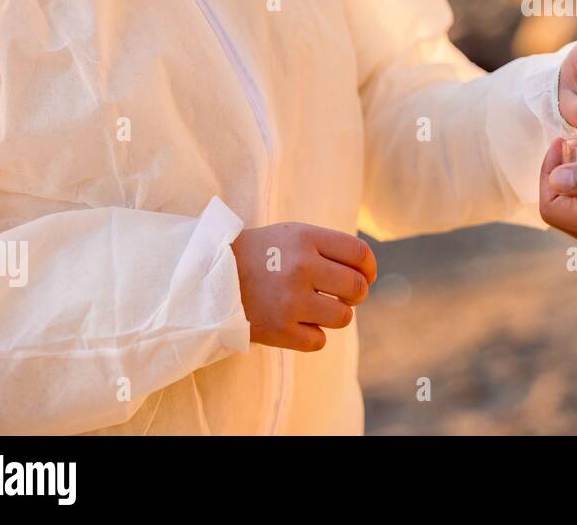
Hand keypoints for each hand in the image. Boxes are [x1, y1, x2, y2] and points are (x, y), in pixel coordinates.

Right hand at [231, 222, 376, 351]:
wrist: (207, 278)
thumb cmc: (259, 255)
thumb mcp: (292, 235)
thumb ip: (328, 247)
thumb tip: (367, 272)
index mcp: (305, 238)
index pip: (359, 253)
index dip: (370, 268)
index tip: (367, 276)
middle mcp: (300, 267)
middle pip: (357, 287)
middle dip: (355, 294)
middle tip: (342, 296)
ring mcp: (289, 300)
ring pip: (343, 317)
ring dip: (335, 316)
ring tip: (317, 310)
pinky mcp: (278, 330)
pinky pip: (319, 341)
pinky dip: (312, 336)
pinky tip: (298, 325)